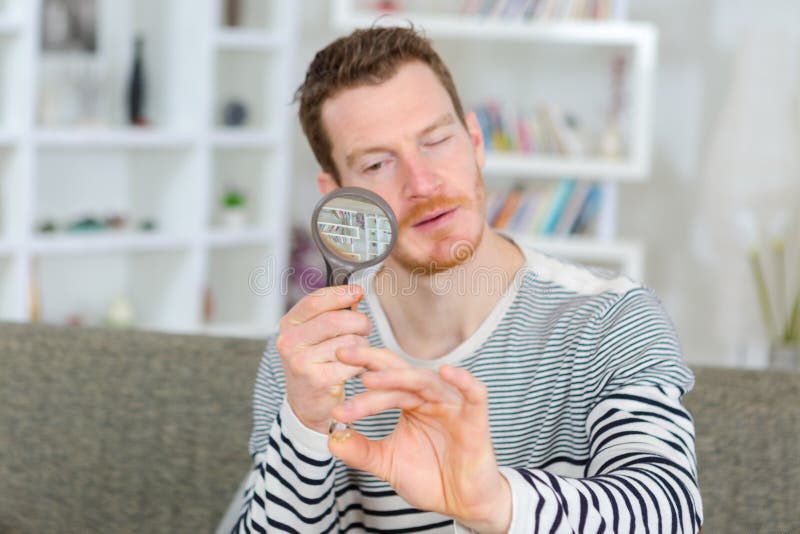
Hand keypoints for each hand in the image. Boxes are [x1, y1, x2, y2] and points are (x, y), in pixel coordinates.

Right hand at [275, 285, 370, 433]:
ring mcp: (301, 362)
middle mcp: (290, 342)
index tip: (358, 292)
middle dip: (359, 322)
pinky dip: (362, 364)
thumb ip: (330, 313)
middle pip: (336, 320)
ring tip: (357, 353)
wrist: (306, 403)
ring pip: (350, 341)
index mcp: (289, 325)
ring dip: (363, 346)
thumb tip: (355, 294)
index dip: (340, 293)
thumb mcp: (313, 335)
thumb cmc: (314, 363)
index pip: (315, 301)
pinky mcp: (318, 380)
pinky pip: (354, 362)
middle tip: (364, 329)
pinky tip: (356, 368)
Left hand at [329, 346, 511, 532]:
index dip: (360, 369)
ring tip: (371, 379)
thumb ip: (361, 451)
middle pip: (401, 371)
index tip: (334, 362)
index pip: (383, 378)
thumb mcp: (388, 464)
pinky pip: (475, 394)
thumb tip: (332, 437)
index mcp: (410, 402)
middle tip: (344, 355)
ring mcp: (453, 406)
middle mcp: (430, 398)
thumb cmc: (430, 477)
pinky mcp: (476, 421)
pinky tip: (448, 371)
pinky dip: (464, 381)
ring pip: (425, 382)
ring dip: (398, 378)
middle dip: (372, 363)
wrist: (463, 504)